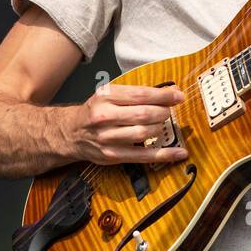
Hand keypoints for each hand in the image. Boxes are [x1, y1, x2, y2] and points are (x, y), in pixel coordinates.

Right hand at [66, 84, 188, 165]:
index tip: (178, 96)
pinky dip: (165, 154)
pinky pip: (144, 156)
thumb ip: (136, 94)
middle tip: (168, 112)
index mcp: (105, 97)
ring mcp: (108, 138)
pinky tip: (179, 153)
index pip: (140, 95)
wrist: (71, 133)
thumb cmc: (96, 111)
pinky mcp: (113, 155)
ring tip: (161, 125)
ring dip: (160, 128)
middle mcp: (104, 117)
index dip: (163, 96)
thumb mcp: (109, 95)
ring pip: (144, 133)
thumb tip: (170, 93)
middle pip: (143, 114)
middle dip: (163, 112)